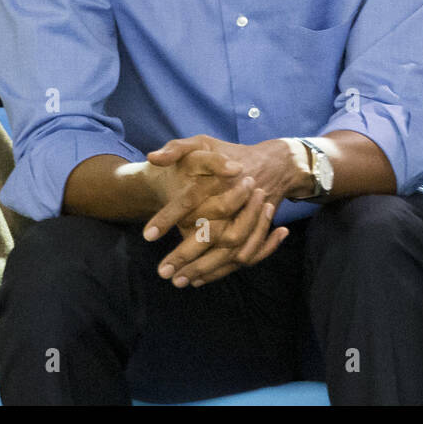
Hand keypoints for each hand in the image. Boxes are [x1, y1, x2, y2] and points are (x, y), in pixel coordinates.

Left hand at [142, 134, 302, 286]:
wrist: (274, 163)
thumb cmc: (231, 153)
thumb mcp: (203, 143)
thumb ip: (176, 148)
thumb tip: (153, 158)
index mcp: (219, 179)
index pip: (190, 199)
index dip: (168, 217)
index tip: (148, 235)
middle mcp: (236, 201)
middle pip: (211, 233)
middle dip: (186, 255)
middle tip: (163, 272)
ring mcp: (250, 218)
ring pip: (228, 251)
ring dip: (204, 268)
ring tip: (180, 281)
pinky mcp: (258, 230)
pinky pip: (244, 256)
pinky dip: (224, 270)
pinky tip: (201, 279)